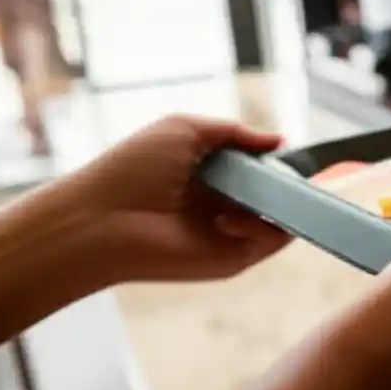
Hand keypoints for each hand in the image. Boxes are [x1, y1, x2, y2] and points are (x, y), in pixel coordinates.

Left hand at [68, 115, 289, 282]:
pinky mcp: (234, 258)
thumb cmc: (132, 168)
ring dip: (277, 204)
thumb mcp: (184, 130)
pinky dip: (265, 227)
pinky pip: (272, 241)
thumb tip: (279, 139)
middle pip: (276, 192)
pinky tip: (229, 221)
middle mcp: (224, 203)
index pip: (258, 167)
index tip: (289, 153)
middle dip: (287, 181)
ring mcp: (231, 231)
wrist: (101, 220)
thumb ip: (234, 132)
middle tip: (287, 174)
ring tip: (250, 198)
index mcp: (211, 173)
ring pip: (281, 216)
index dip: (275, 161)